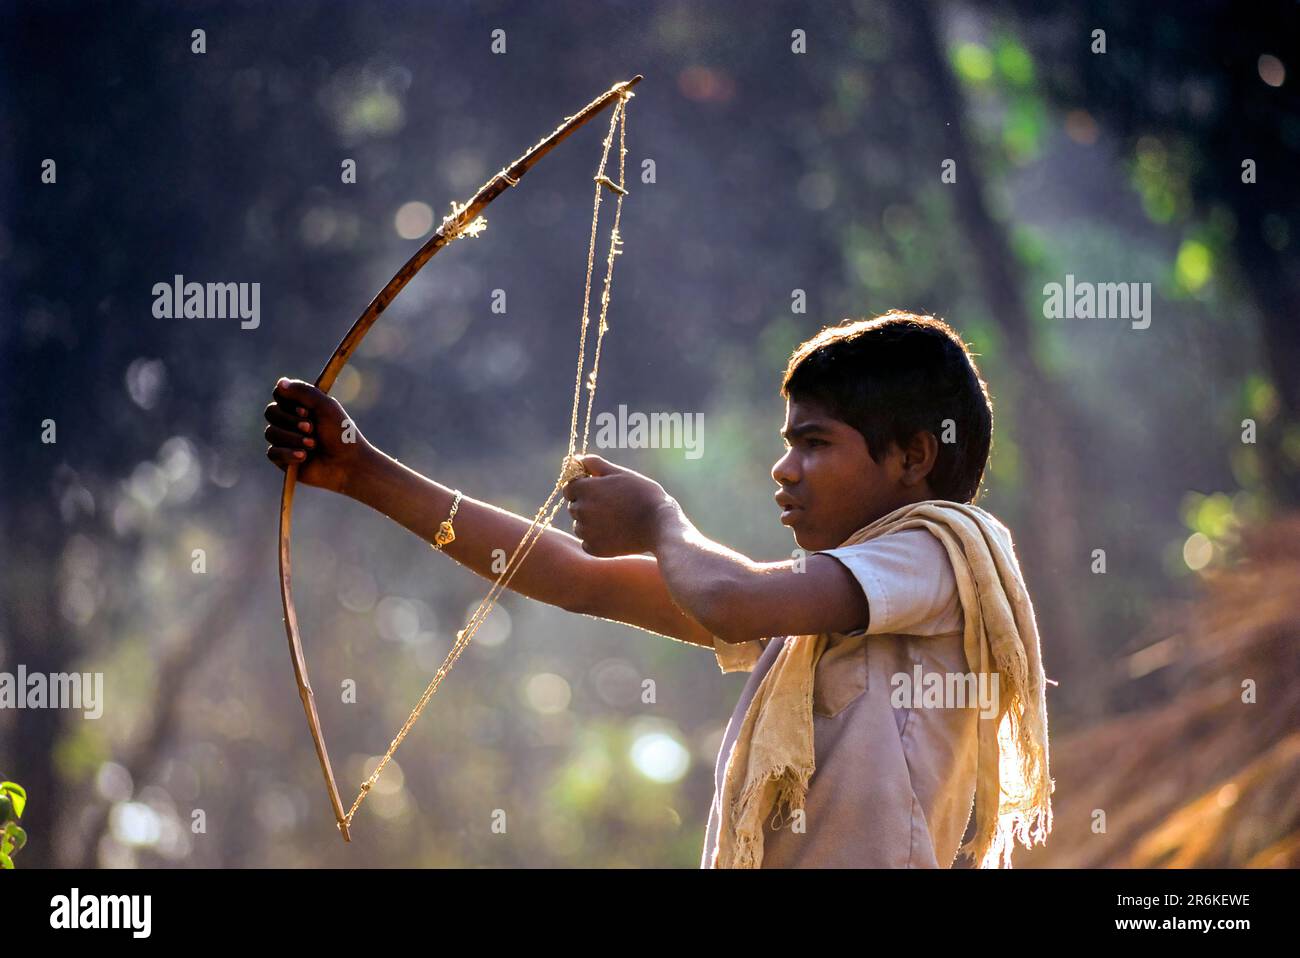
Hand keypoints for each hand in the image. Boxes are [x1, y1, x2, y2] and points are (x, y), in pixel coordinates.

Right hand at [264, 378, 374, 494]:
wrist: (347, 463)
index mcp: (300, 405)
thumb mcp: (326, 406)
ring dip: (293, 438)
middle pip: (271, 412)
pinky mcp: (282, 459)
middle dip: (292, 421)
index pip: (279, 394)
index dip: (288, 401)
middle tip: (312, 428)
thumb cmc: (341, 434)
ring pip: (271, 433)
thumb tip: (280, 383)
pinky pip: (272, 452)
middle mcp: (289, 421)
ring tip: (313, 444)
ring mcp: (284, 440)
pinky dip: (288, 453)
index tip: (306, 410)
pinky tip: (304, 456)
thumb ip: (304, 392)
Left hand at [562, 454, 676, 556]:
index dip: (582, 488)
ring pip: (579, 525)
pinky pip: (587, 542)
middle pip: (574, 506)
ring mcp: (586, 531)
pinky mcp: (594, 549)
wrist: (660, 525)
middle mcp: (581, 510)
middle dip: (586, 505)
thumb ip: (596, 465)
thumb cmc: (643, 495)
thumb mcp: (621, 473)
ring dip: (591, 523)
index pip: (569, 487)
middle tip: (611, 505)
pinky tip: (615, 533)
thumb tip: (578, 458)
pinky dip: (597, 539)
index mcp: (585, 489)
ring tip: (615, 520)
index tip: (598, 490)